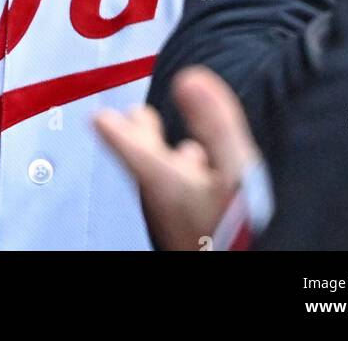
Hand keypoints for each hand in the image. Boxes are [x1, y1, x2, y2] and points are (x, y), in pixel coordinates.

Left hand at [95, 68, 259, 250]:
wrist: (249, 268)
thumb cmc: (237, 235)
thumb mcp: (237, 172)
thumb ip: (215, 125)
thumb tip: (191, 79)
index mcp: (166, 183)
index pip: (129, 146)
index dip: (113, 127)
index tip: (98, 115)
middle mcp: (163, 205)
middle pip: (143, 164)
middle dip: (139, 136)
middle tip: (129, 117)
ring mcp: (176, 224)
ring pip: (162, 182)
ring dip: (165, 157)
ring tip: (172, 143)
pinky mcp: (191, 236)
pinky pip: (180, 201)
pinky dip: (187, 180)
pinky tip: (203, 180)